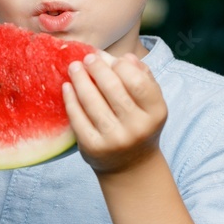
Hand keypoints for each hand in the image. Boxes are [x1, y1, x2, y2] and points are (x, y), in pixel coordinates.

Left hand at [62, 51, 167, 174]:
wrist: (131, 166)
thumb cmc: (139, 125)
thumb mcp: (150, 104)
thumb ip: (143, 78)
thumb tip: (126, 58)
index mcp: (156, 113)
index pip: (137, 82)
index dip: (121, 66)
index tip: (109, 59)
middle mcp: (137, 127)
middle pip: (112, 88)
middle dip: (97, 68)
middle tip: (87, 58)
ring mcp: (114, 139)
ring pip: (91, 101)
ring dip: (79, 79)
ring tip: (74, 67)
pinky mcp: (92, 147)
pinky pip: (77, 117)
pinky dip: (70, 99)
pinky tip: (67, 87)